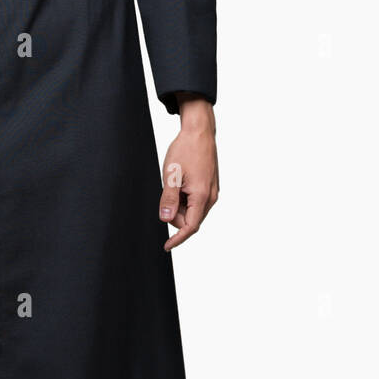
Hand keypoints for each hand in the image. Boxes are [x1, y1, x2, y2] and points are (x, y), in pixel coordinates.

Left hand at [158, 95, 218, 250]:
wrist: (199, 132)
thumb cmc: (186, 150)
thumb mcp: (171, 175)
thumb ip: (169, 200)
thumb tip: (166, 220)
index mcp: (202, 196)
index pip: (190, 227)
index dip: (177, 239)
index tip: (167, 246)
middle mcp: (210, 197)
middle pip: (190, 220)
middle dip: (176, 214)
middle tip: (167, 192)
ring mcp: (212, 192)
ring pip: (193, 211)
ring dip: (180, 204)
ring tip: (175, 182)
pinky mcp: (210, 187)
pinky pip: (196, 201)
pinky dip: (185, 198)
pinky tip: (181, 181)